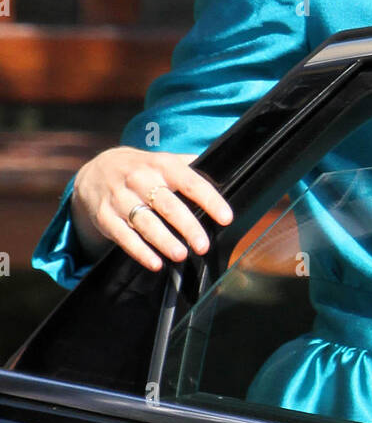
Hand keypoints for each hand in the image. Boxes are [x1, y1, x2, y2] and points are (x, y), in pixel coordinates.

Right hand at [71, 146, 233, 272]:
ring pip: (145, 222)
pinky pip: (124, 236)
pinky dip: (140, 251)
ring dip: (164, 241)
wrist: (95, 171)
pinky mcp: (105, 217)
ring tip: (181, 254)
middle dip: (188, 226)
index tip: (225, 217)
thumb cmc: (140, 169)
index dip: (209, 199)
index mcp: (161, 164)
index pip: (190, 182)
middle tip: (203, 245)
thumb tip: (220, 170)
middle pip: (168, 205)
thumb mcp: (163, 160)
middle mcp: (140, 180)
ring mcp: (120, 199)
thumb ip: (189, 166)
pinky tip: (155, 262)